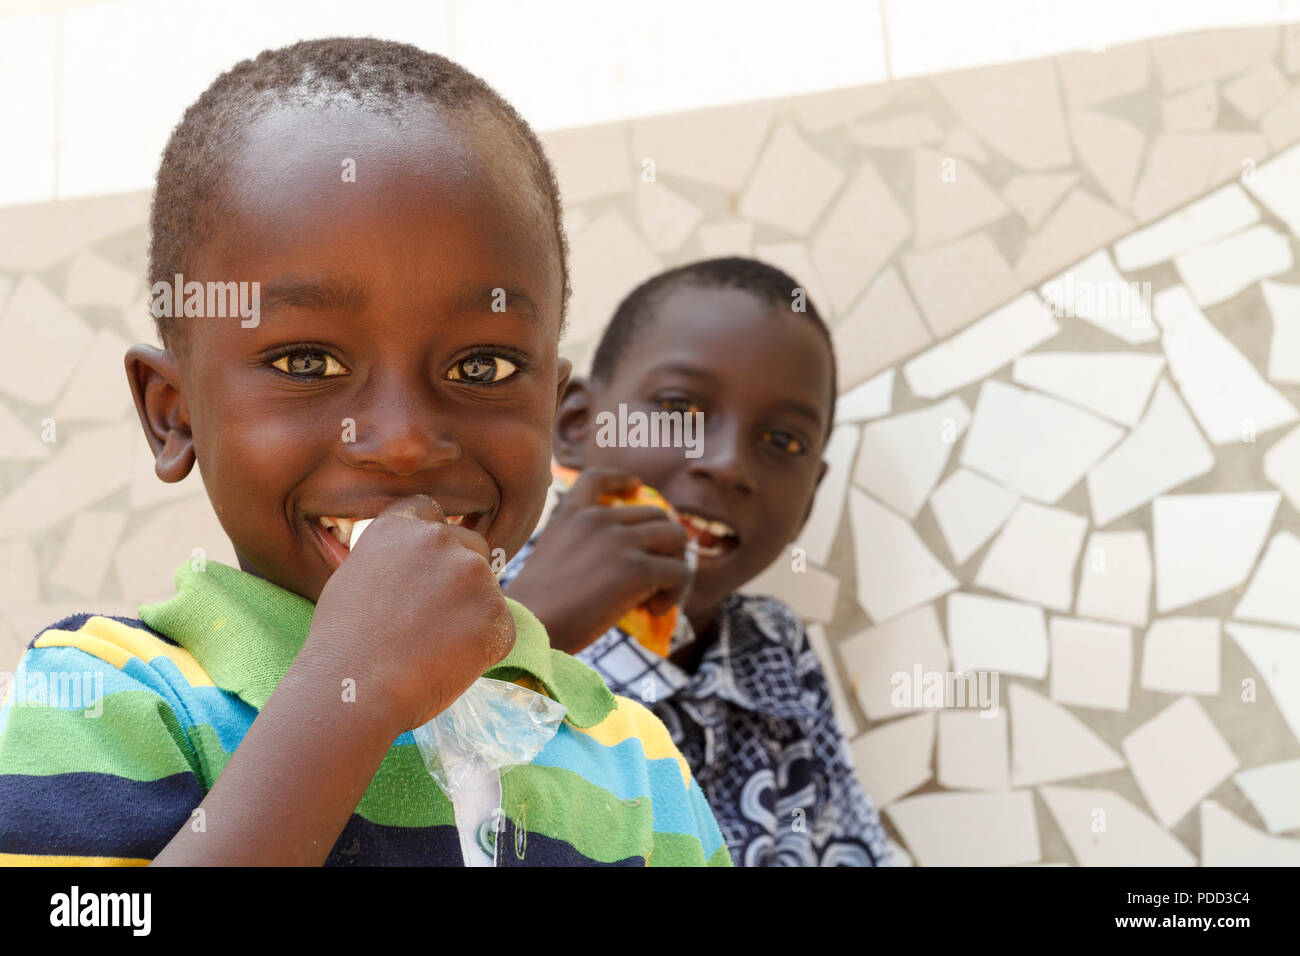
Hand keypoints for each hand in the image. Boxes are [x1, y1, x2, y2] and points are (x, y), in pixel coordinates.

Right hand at [303, 494, 514, 732]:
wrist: (355, 687)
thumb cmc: (341, 645)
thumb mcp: (354, 578)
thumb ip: (393, 560)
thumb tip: (415, 568)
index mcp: (399, 527)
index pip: (430, 512)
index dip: (432, 542)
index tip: (425, 569)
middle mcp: (439, 538)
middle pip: (470, 546)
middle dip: (461, 576)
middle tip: (434, 619)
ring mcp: (472, 573)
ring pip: (487, 589)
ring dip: (473, 612)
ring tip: (434, 647)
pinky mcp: (497, 612)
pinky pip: (499, 628)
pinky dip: (484, 646)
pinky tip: (448, 663)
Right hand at [503, 467, 689, 653]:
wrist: (528, 627)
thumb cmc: (535, 606)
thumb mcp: (552, 557)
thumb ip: (584, 546)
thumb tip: (634, 564)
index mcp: (571, 514)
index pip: (598, 477)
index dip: (621, 480)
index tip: (634, 486)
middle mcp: (598, 519)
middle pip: (657, 515)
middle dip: (665, 545)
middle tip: (656, 577)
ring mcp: (619, 540)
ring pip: (676, 538)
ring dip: (676, 566)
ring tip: (658, 595)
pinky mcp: (636, 569)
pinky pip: (679, 572)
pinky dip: (676, 592)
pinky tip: (654, 610)